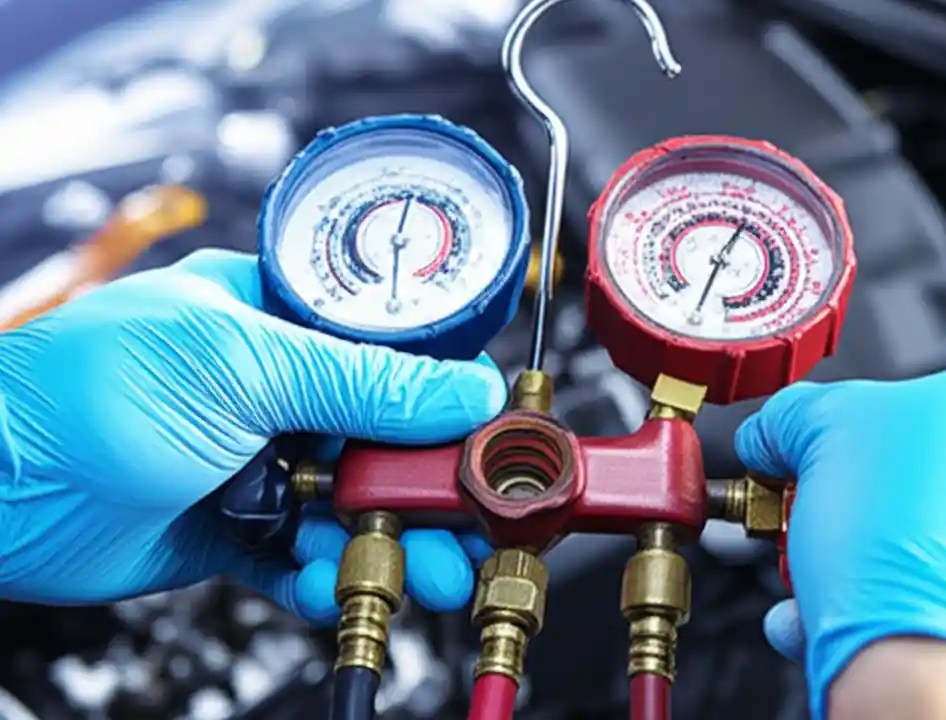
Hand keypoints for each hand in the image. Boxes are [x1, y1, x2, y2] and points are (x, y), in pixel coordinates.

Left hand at [0, 249, 504, 622]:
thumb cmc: (81, 392)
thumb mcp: (244, 365)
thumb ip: (364, 382)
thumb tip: (462, 391)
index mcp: (272, 316)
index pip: (391, 349)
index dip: (446, 392)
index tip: (487, 433)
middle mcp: (269, 384)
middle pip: (382, 434)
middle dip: (427, 484)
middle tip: (471, 522)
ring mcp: (250, 456)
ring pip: (349, 500)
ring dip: (390, 538)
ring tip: (430, 572)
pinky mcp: (228, 525)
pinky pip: (300, 554)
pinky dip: (325, 575)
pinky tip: (338, 584)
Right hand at [735, 328, 945, 718]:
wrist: (944, 677)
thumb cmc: (908, 551)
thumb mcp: (820, 436)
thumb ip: (798, 416)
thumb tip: (778, 431)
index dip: (895, 404)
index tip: (854, 441)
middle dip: (904, 484)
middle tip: (848, 513)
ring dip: (924, 545)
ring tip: (854, 579)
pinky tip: (896, 618)